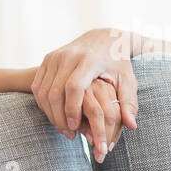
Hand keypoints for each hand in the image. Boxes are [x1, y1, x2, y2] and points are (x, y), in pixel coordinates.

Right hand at [33, 29, 138, 151]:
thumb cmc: (117, 63)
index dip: (72, 109)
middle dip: (59, 116)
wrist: (103, 37)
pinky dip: (44, 103)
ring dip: (50, 112)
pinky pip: (39, 85)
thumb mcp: (127, 80)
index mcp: (89, 60)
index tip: (75, 126)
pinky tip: (54, 115)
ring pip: (44, 90)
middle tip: (69, 133)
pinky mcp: (48, 59)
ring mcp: (56, 56)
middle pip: (56, 91)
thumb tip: (131, 126)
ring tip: (62, 127)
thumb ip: (129, 103)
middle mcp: (69, 56)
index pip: (74, 87)